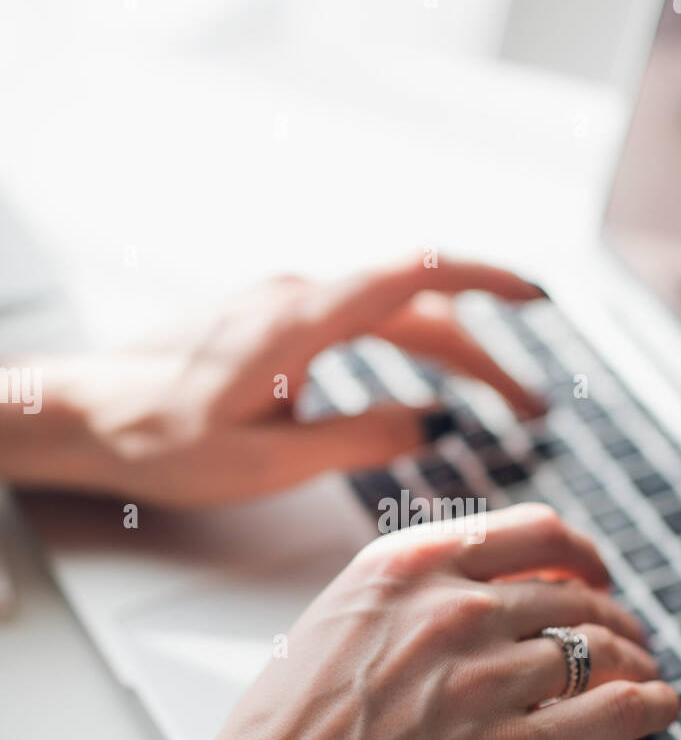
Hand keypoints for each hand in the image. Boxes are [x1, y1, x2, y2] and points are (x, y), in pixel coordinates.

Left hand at [7, 255, 546, 505]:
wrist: (86, 415)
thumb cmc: (160, 441)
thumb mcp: (267, 461)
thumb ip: (357, 438)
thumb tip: (432, 422)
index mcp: (300, 321)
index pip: (414, 278)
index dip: (485, 280)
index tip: (537, 296)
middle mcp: (297, 297)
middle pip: (417, 309)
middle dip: (484, 354)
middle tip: (530, 409)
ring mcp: (284, 303)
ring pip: (390, 316)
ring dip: (448, 352)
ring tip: (493, 399)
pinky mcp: (273, 320)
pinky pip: (359, 321)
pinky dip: (407, 344)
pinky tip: (418, 377)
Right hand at [192, 503, 678, 739]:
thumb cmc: (284, 731)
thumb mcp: (337, 619)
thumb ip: (410, 593)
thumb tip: (484, 594)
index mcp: (408, 564)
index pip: (534, 533)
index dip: (581, 553)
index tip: (594, 572)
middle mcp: (453, 608)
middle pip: (576, 595)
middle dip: (615, 616)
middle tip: (627, 635)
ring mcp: (484, 679)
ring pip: (602, 649)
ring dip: (637, 661)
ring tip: (645, 675)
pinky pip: (613, 711)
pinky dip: (652, 704)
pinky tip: (661, 708)